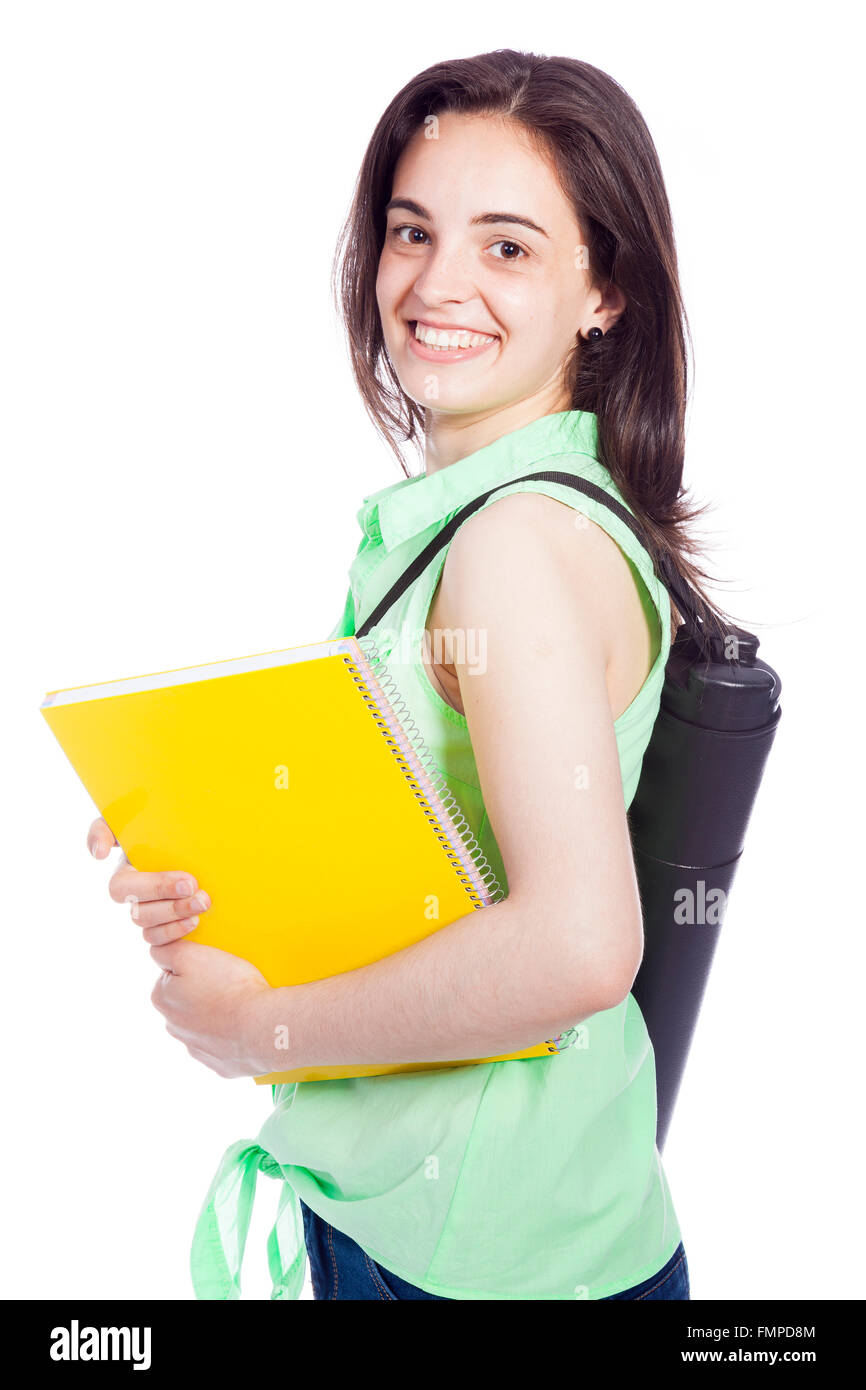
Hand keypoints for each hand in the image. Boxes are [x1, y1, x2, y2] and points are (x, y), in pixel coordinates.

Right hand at [87, 816, 211, 942]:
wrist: (244, 880)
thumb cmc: (211, 849)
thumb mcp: (194, 828)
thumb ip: (165, 812)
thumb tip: (105, 847)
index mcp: (138, 846)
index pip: (103, 830)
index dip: (97, 838)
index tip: (104, 851)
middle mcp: (135, 878)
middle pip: (121, 887)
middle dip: (156, 886)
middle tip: (190, 884)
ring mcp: (145, 907)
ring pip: (140, 916)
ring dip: (172, 911)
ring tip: (202, 903)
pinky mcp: (162, 932)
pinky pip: (155, 941)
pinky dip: (173, 934)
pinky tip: (194, 924)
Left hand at [148, 938, 272, 1077]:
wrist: (264, 1027)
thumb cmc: (230, 988)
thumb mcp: (190, 954)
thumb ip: (166, 950)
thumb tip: (157, 952)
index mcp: (163, 999)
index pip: (171, 974)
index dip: (193, 965)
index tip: (212, 964)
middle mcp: (174, 1027)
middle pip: (187, 1000)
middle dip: (204, 990)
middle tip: (229, 981)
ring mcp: (197, 1049)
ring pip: (205, 1023)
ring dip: (218, 1014)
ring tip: (242, 1003)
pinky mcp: (221, 1064)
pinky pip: (225, 1044)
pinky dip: (234, 1035)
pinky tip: (247, 1024)